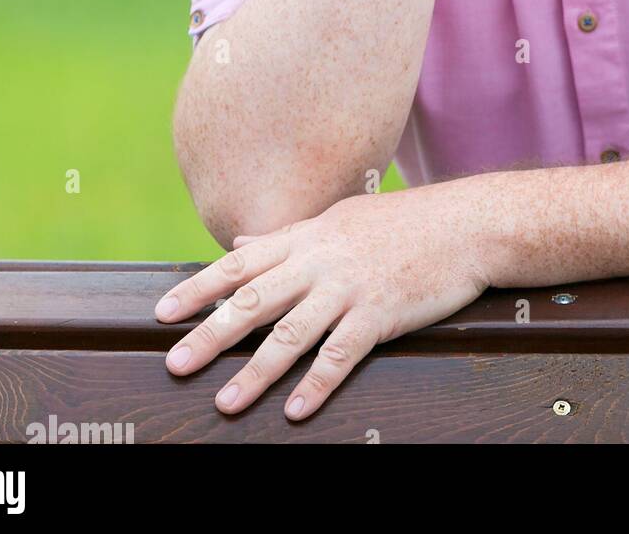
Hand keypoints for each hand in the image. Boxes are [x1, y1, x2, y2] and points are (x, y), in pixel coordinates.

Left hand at [153, 184, 495, 420]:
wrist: (466, 223)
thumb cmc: (405, 222)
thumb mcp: (340, 218)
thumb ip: (290, 237)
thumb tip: (241, 243)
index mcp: (309, 236)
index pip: (241, 262)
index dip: (199, 287)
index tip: (162, 312)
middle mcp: (322, 260)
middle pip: (255, 299)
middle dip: (211, 334)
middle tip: (174, 363)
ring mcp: (351, 287)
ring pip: (292, 333)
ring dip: (255, 372)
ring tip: (225, 402)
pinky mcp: (381, 312)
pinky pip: (341, 354)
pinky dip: (317, 384)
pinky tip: (296, 410)